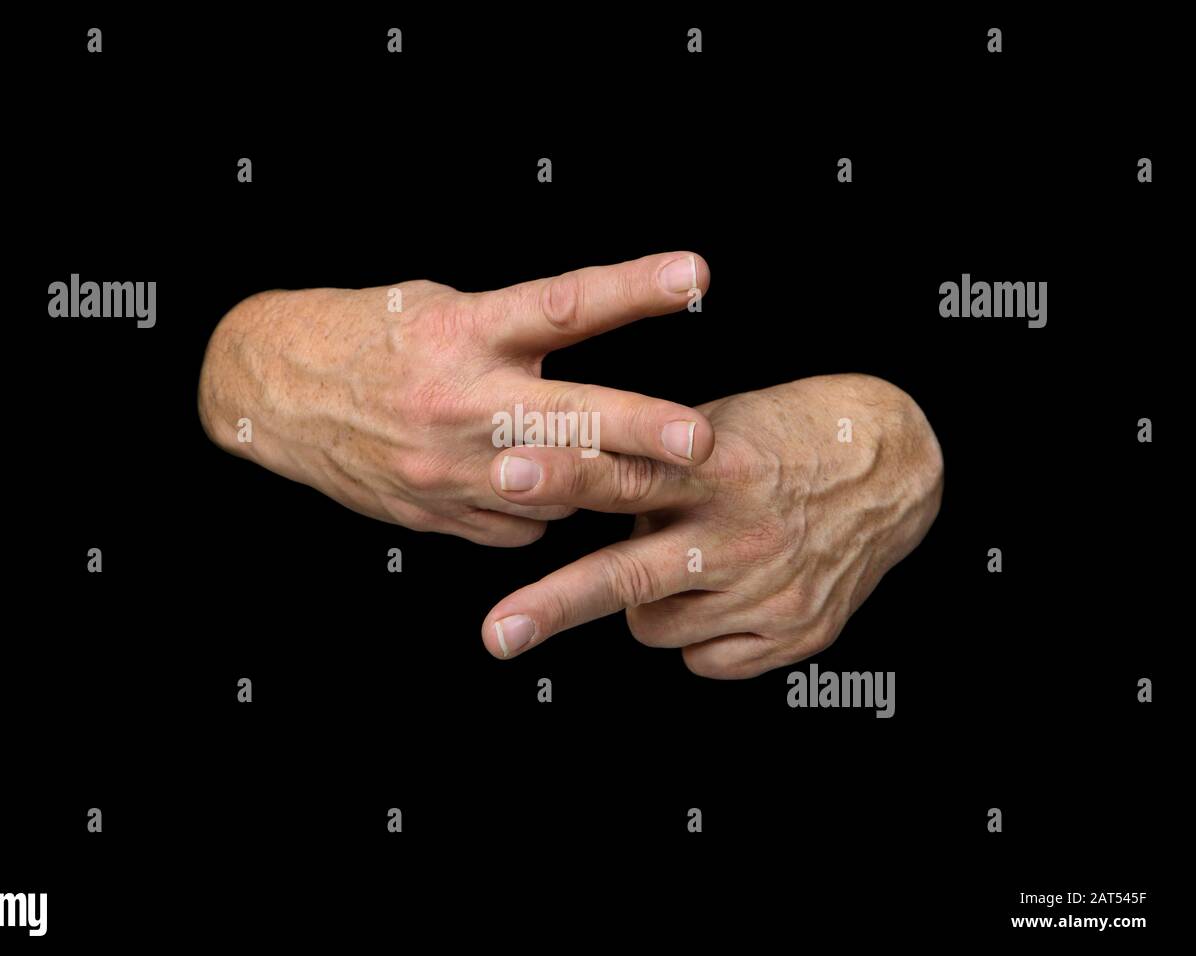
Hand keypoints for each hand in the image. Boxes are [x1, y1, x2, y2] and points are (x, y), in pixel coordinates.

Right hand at [197, 253, 714, 544]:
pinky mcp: (438, 515)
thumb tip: (589, 389)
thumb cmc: (371, 337)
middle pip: (569, 418)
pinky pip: (522, 526)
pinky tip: (537, 484)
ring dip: (608, 479)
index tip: (694, 274)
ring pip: (557, 489)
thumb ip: (516, 339)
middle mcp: (460, 403)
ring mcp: (448, 468)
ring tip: (648, 467)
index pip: (562, 306)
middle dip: (642, 432)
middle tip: (701, 441)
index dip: (632, 288)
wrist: (278, 392)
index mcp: (464, 334)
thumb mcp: (442, 309)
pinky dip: (546, 507)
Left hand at [481, 374, 943, 675]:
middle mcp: (741, 534)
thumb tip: (579, 511)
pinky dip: (697, 633)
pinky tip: (726, 592)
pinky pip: (702, 660)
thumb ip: (651, 470)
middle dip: (554, 605)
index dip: (564, 473)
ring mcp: (769, 592)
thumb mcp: (717, 426)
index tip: (507, 473)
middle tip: (497, 634)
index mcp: (718, 467)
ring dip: (648, 601)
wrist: (895, 470)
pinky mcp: (794, 634)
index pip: (627, 471)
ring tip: (688, 561)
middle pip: (629, 575)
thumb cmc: (787, 437)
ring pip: (653, 627)